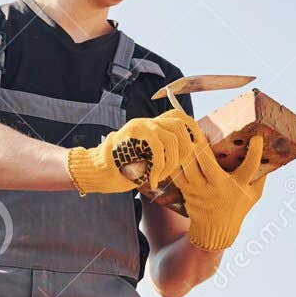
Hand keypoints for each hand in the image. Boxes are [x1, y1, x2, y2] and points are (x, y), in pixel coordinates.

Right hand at [66, 110, 201, 195]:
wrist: (97, 170)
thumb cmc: (123, 169)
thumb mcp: (147, 159)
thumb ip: (163, 153)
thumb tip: (187, 156)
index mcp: (152, 125)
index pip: (178, 117)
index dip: (192, 128)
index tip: (198, 146)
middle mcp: (147, 122)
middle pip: (179, 126)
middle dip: (185, 149)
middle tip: (179, 168)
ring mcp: (139, 126)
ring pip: (170, 138)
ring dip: (171, 161)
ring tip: (162, 176)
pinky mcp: (133, 134)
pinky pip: (157, 148)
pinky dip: (159, 167)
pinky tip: (153, 179)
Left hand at [172, 124, 266, 250]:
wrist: (216, 230)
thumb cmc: (238, 207)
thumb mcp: (255, 194)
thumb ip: (260, 175)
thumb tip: (270, 150)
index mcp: (238, 186)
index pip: (250, 168)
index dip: (255, 152)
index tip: (257, 138)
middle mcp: (218, 188)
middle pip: (208, 164)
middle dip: (202, 144)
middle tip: (200, 128)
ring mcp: (200, 190)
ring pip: (189, 167)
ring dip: (186, 149)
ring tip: (185, 132)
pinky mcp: (187, 191)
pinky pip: (177, 174)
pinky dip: (175, 160)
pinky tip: (175, 147)